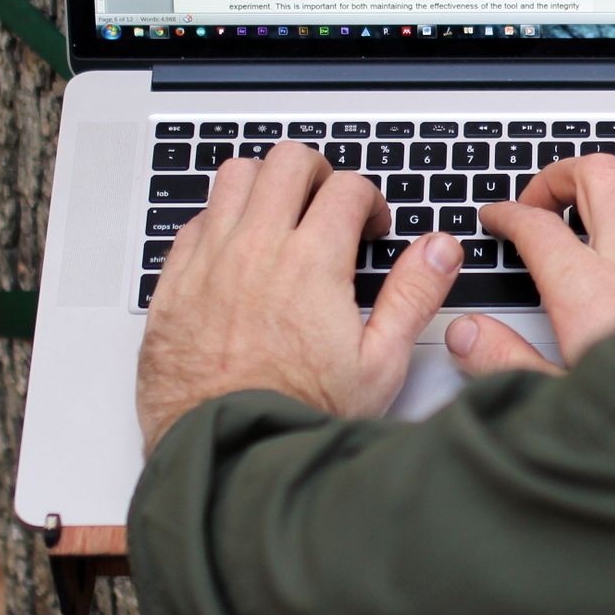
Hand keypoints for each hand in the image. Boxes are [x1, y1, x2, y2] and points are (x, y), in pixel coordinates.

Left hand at [136, 142, 462, 450]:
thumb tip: (440, 248)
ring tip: (281, 216)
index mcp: (312, 263)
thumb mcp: (379, 364)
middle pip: (288, 162)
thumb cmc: (299, 415)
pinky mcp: (174, 283)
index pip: (346, 187)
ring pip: (235, 177)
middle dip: (318, 174)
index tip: (370, 227)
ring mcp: (210, 261)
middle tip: (328, 205)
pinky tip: (237, 249)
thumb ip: (413, 296)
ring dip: (265, 185)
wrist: (228, 452)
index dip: (369, 200)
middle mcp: (257, 249)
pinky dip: (221, 219)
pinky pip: (195, 220)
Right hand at [445, 154, 614, 375]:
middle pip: (596, 176)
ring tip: (598, 192)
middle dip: (560, 176)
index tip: (497, 218)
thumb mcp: (562, 406)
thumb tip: (467, 332)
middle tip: (542, 199)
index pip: (537, 227)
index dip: (508, 214)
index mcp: (590, 295)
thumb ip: (507, 363)